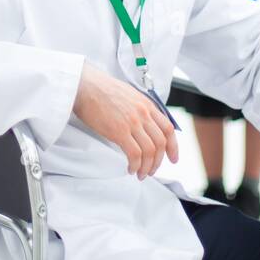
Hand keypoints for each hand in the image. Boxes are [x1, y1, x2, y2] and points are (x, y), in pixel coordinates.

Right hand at [72, 63, 177, 179]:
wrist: (86, 86)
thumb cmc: (102, 90)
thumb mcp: (129, 95)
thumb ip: (140, 110)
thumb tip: (144, 127)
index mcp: (147, 105)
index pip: (168, 129)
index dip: (173, 147)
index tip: (173, 158)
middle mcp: (143, 114)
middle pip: (160, 143)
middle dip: (158, 161)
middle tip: (152, 170)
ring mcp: (132, 123)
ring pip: (149, 151)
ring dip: (147, 167)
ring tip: (141, 173)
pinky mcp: (119, 131)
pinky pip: (134, 154)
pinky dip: (135, 165)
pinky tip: (131, 168)